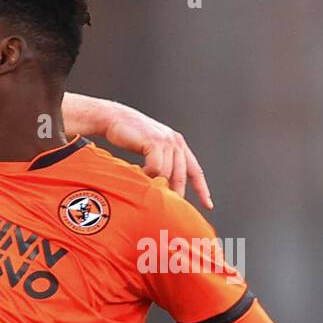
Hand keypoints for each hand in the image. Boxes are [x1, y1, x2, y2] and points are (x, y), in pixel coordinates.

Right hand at [95, 101, 212, 208]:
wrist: (114, 118)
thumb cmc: (130, 134)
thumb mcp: (152, 147)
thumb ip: (163, 161)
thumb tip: (165, 186)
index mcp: (178, 144)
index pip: (195, 171)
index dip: (202, 189)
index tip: (208, 204)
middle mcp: (176, 142)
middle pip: (181, 176)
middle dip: (175, 192)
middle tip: (166, 204)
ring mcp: (166, 141)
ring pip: (167, 174)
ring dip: (155, 181)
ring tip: (144, 180)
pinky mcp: (155, 142)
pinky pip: (155, 168)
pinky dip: (147, 174)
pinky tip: (139, 172)